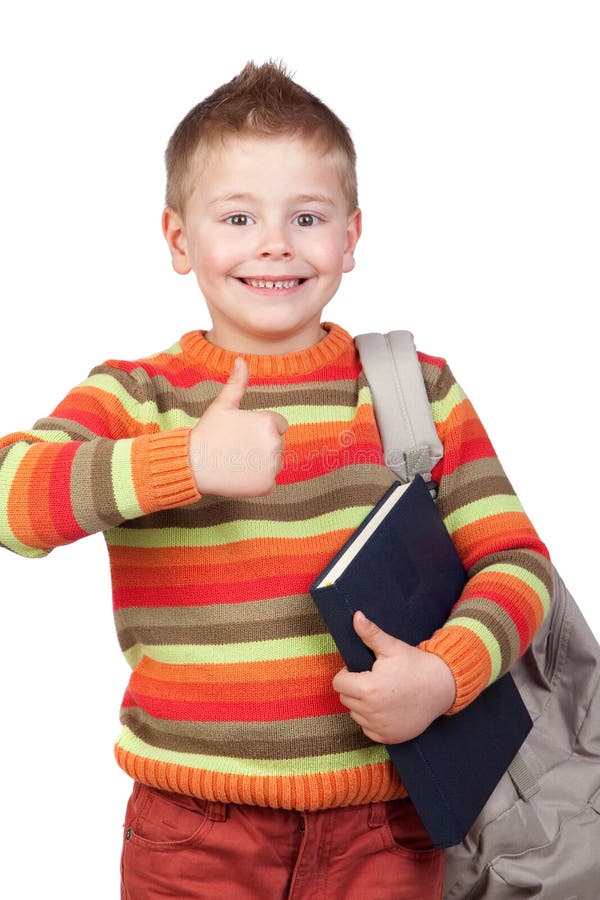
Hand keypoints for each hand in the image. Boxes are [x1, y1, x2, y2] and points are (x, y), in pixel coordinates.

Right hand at [189, 357, 288, 496]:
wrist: (193, 465)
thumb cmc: (208, 432)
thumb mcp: (222, 405)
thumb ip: (237, 384)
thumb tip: (241, 360)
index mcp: (269, 422)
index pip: (278, 425)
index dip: (259, 428)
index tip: (241, 433)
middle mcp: (276, 444)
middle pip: (277, 444)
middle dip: (260, 446)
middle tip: (236, 447)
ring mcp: (273, 467)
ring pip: (274, 463)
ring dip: (260, 463)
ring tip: (236, 460)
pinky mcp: (268, 486)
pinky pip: (269, 481)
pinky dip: (256, 481)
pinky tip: (238, 475)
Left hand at [332, 611, 456, 743]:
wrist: (442, 687)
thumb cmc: (415, 665)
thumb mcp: (392, 647)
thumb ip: (370, 633)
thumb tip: (355, 616)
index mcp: (368, 688)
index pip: (338, 683)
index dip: (348, 673)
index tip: (363, 669)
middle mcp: (372, 711)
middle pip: (345, 698)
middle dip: (354, 687)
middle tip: (374, 679)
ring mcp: (380, 727)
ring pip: (355, 714)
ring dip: (362, 704)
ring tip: (382, 692)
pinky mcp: (388, 738)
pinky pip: (367, 729)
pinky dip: (372, 719)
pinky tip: (387, 707)